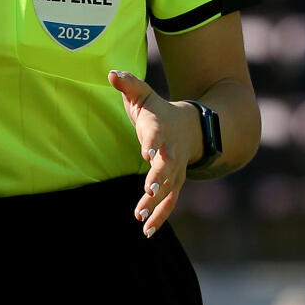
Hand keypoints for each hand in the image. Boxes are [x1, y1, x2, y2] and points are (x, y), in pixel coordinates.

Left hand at [110, 70, 198, 235]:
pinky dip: (160, 217)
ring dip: (156, 204)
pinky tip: (147, 232)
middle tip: (148, 191)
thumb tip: (112, 72)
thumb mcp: (145, 95)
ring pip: (170, 190)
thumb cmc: (159, 112)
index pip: (158, 137)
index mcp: (162, 130)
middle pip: (168, 167)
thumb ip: (129, 84)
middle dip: (159, 179)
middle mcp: (172, 153)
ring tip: (141, 218)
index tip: (146, 153)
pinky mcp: (176, 184)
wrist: (192, 127)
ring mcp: (177, 170)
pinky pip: (170, 203)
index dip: (153, 144)